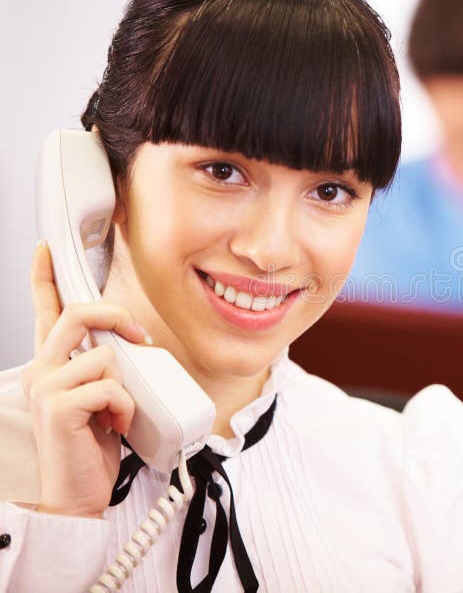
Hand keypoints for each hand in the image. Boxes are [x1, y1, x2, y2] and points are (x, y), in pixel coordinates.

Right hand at [23, 241, 149, 517]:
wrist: (79, 493)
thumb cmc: (93, 446)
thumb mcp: (103, 397)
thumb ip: (106, 367)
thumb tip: (133, 345)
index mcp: (53, 365)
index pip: (46, 312)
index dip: (45, 278)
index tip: (47, 249)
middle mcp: (43, 370)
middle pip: (78, 314)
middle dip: (117, 316)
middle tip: (139, 337)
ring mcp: (47, 387)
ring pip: (104, 356)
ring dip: (126, 386)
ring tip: (118, 412)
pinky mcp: (58, 407)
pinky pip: (111, 387)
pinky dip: (125, 407)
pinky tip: (115, 426)